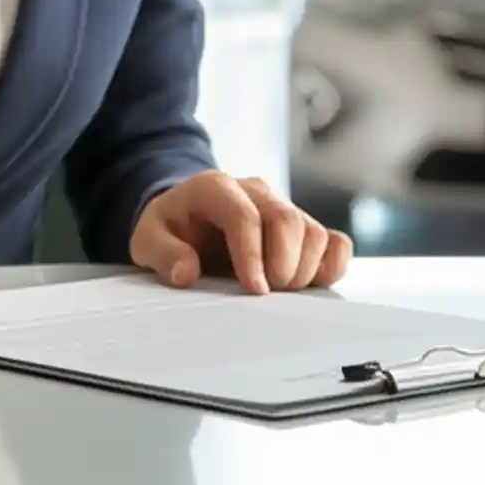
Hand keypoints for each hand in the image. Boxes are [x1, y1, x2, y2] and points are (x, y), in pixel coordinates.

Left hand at [130, 171, 352, 293]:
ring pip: (315, 232)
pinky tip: (309, 285)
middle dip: (283, 264)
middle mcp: (256, 191)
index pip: (244, 215)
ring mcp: (283, 207)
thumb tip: (186, 272)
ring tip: (280, 292)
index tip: (254, 290)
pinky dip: (331, 266)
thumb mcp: (148, 239)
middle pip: (286, 220)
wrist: (187, 219)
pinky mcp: (303, 228)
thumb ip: (163, 253)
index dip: (252, 254)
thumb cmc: (170, 229)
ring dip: (305, 270)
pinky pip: (335, 242)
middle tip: (268, 295)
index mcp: (215, 188)